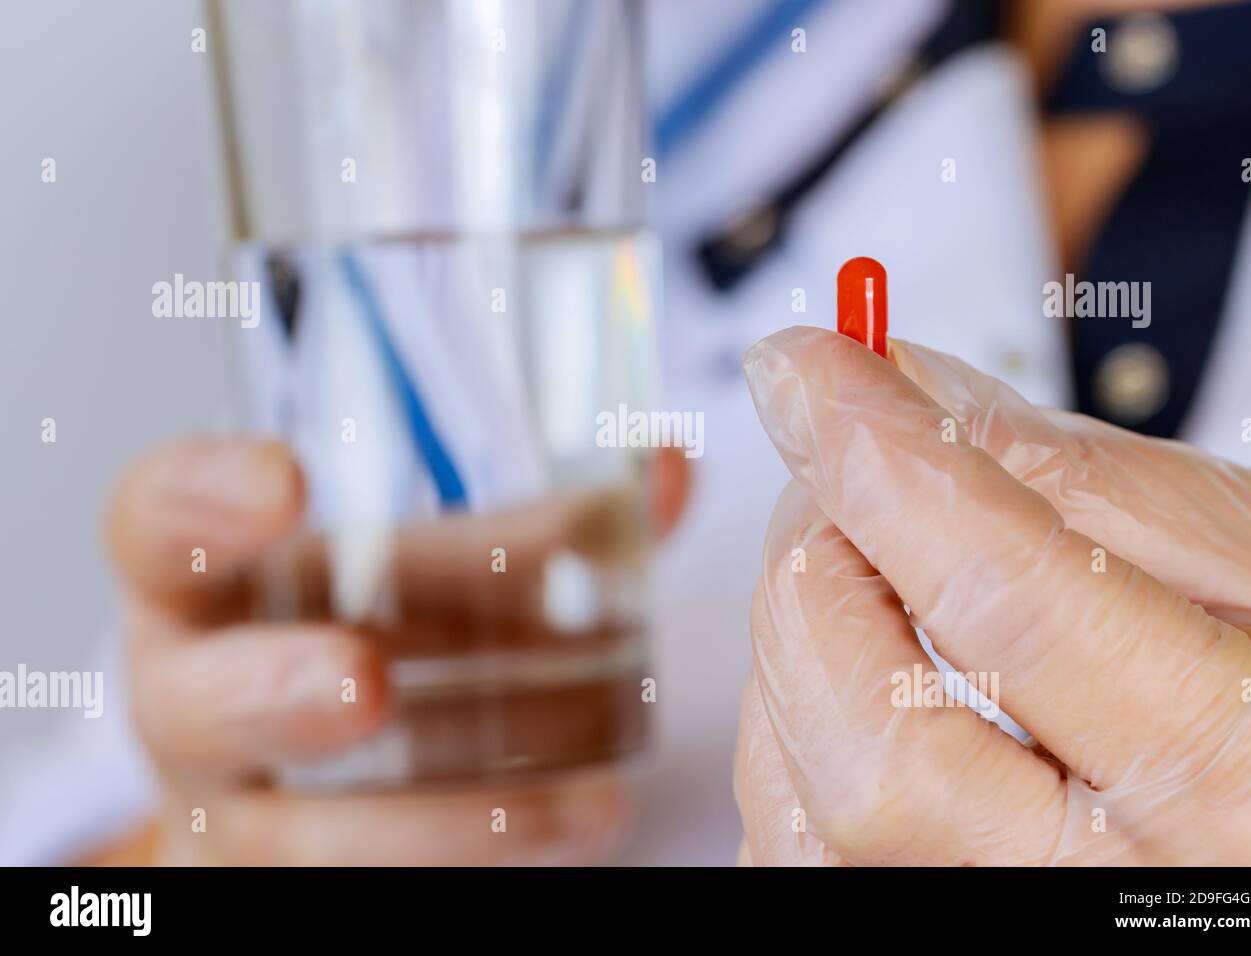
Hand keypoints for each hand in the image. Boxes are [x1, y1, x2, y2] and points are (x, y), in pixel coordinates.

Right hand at [106, 439, 686, 864]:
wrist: (330, 760)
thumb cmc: (380, 628)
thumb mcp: (439, 560)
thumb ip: (546, 513)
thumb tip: (666, 471)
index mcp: (211, 578)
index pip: (156, 522)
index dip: (198, 501)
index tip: (283, 481)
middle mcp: (202, 691)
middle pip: (195, 698)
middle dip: (277, 691)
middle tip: (363, 684)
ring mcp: (239, 802)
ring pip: (293, 833)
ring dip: (430, 820)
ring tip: (570, 803)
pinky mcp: (290, 875)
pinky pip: (363, 888)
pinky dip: (476, 862)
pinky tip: (579, 824)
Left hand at [735, 326, 1250, 865]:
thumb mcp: (1245, 551)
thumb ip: (1059, 470)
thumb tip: (891, 387)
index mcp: (1232, 768)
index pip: (1000, 597)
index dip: (878, 459)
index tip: (806, 371)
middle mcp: (1105, 889)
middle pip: (873, 739)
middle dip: (820, 569)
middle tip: (844, 478)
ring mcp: (1001, 917)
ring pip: (808, 795)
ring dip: (800, 644)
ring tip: (877, 577)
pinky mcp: (919, 920)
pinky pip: (788, 832)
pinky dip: (791, 723)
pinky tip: (865, 673)